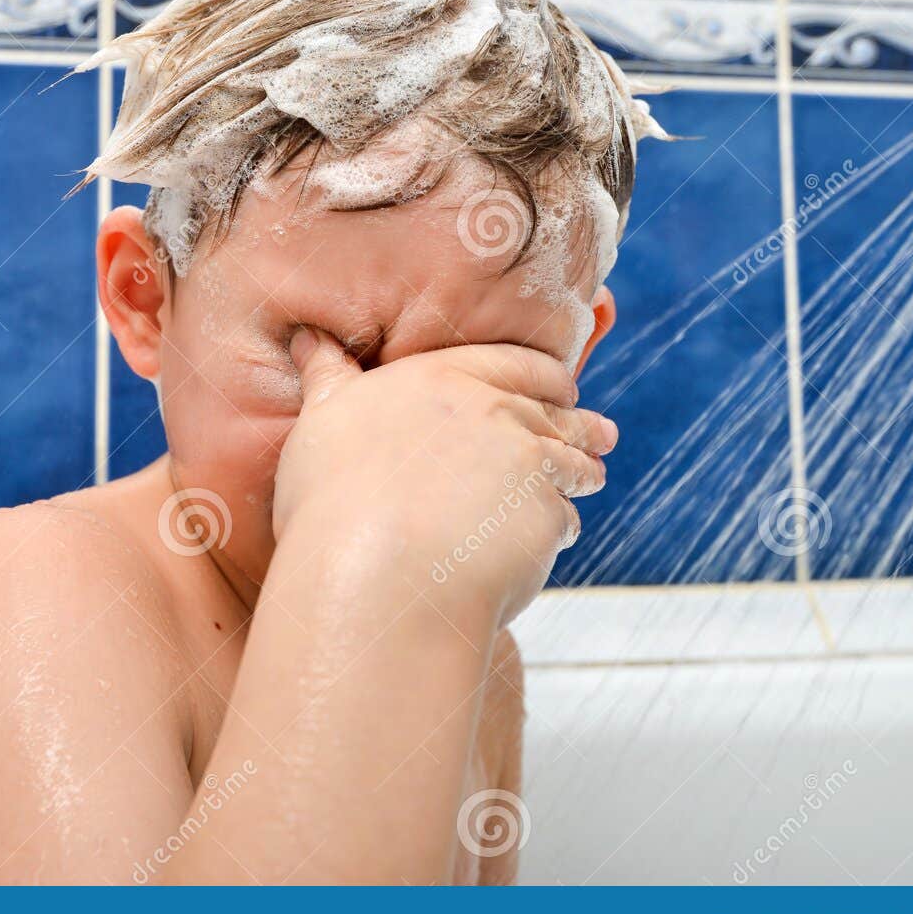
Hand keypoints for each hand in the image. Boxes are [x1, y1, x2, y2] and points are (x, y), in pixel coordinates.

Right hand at [271, 328, 617, 625]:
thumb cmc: (335, 501)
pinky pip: (564, 519)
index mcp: (445, 378)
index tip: (560, 384)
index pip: (512, 363)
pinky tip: (560, 535)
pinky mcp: (548, 518)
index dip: (543, 375)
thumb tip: (310, 337)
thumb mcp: (321, 422)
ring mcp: (530, 465)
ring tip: (594, 477)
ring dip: (585, 470)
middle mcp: (497, 413)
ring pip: (572, 463)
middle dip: (581, 423)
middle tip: (602, 432)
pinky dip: (562, 526)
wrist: (375, 576)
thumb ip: (328, 378)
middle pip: (555, 413)